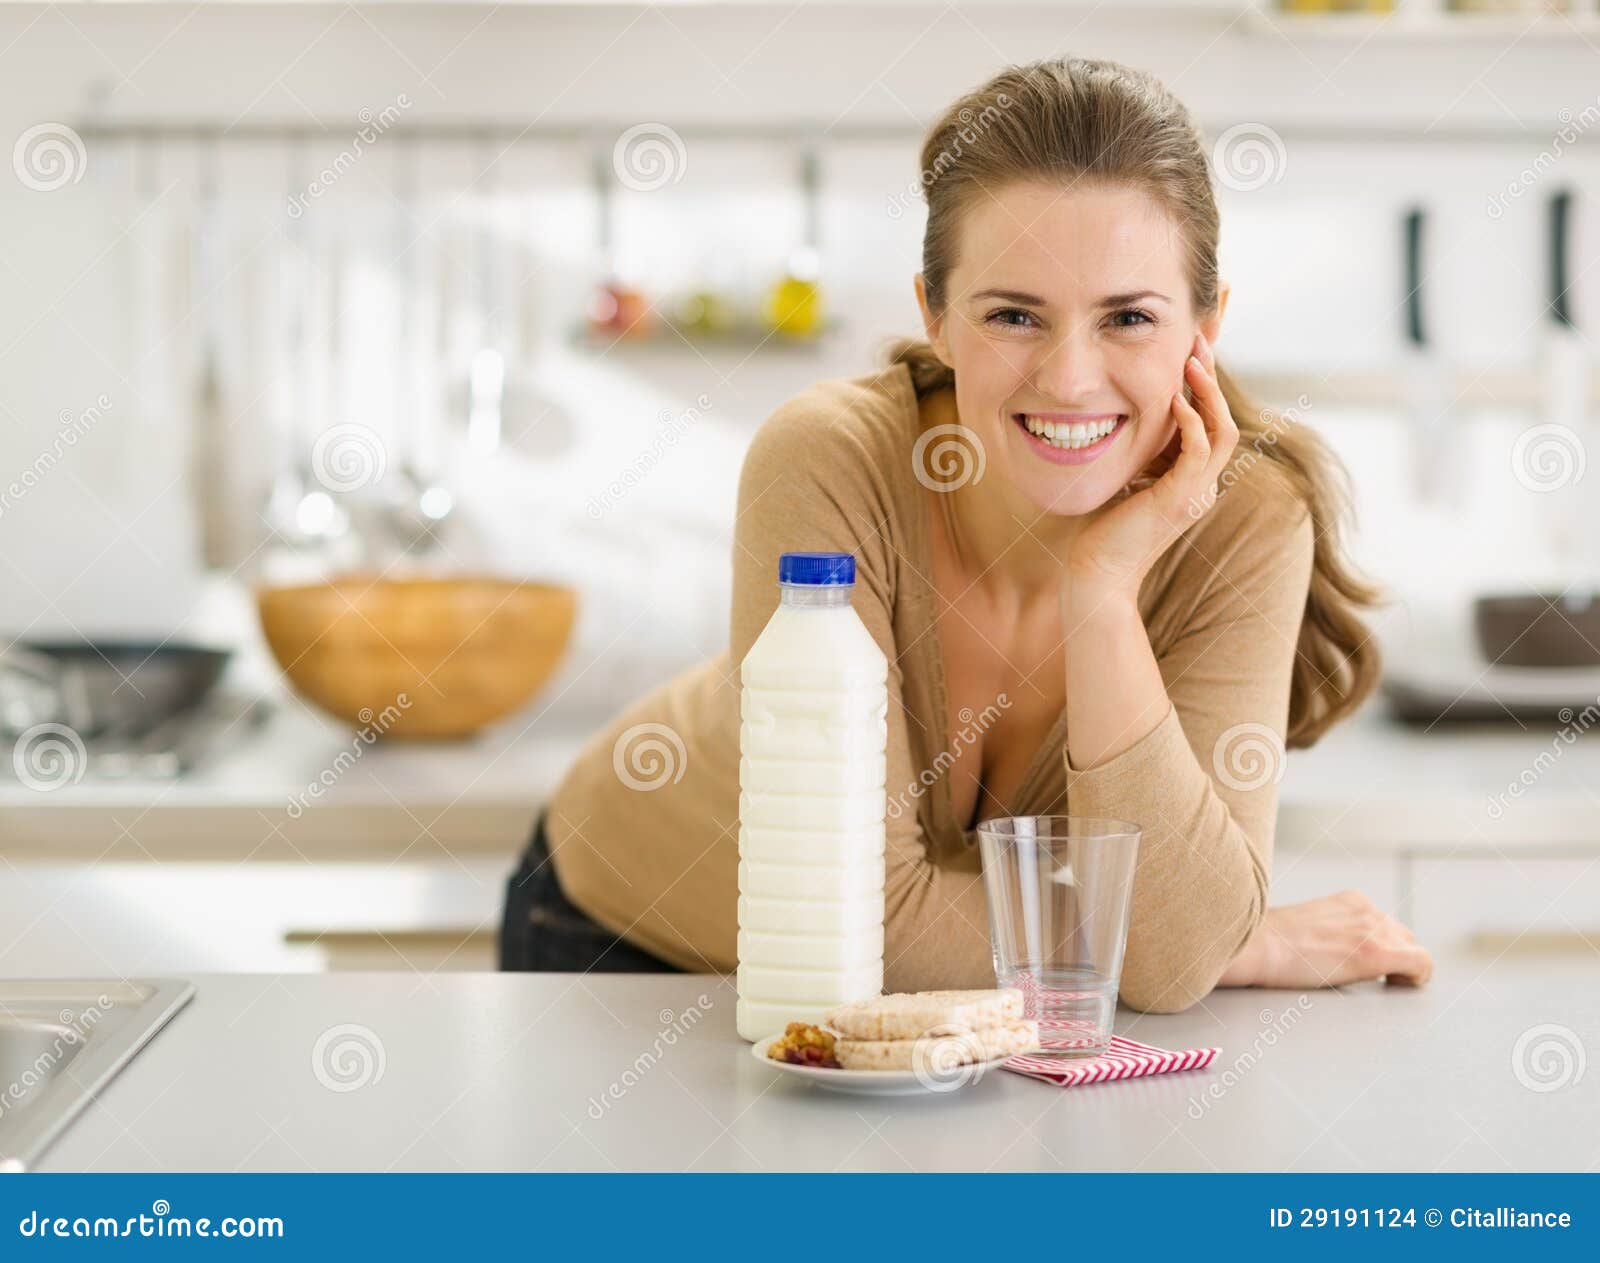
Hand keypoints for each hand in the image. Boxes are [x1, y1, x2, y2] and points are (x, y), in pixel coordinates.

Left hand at [1064, 332, 1238, 595]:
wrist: (1093, 577)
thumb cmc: (1095, 532)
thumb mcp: (1119, 478)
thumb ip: (1132, 452)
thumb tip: (1117, 414)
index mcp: (1189, 482)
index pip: (1209, 425)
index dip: (1204, 388)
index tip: (1189, 351)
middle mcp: (1201, 487)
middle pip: (1225, 420)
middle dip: (1213, 379)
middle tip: (1198, 340)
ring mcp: (1196, 494)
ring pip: (1222, 431)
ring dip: (1208, 392)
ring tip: (1191, 359)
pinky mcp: (1181, 499)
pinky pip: (1199, 450)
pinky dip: (1190, 421)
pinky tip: (1173, 399)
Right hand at [1216, 890, 1434, 989]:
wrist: (1257, 946)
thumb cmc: (1270, 942)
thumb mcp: (1309, 924)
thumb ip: (1334, 929)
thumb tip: (1342, 951)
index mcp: (1351, 900)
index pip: (1385, 923)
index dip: (1381, 946)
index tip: (1366, 963)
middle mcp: (1367, 910)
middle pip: (1403, 935)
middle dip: (1394, 956)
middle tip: (1376, 978)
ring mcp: (1374, 930)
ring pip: (1413, 949)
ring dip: (1402, 968)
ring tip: (1382, 983)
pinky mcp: (1377, 953)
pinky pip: (1421, 963)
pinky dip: (1418, 977)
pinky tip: (1398, 985)